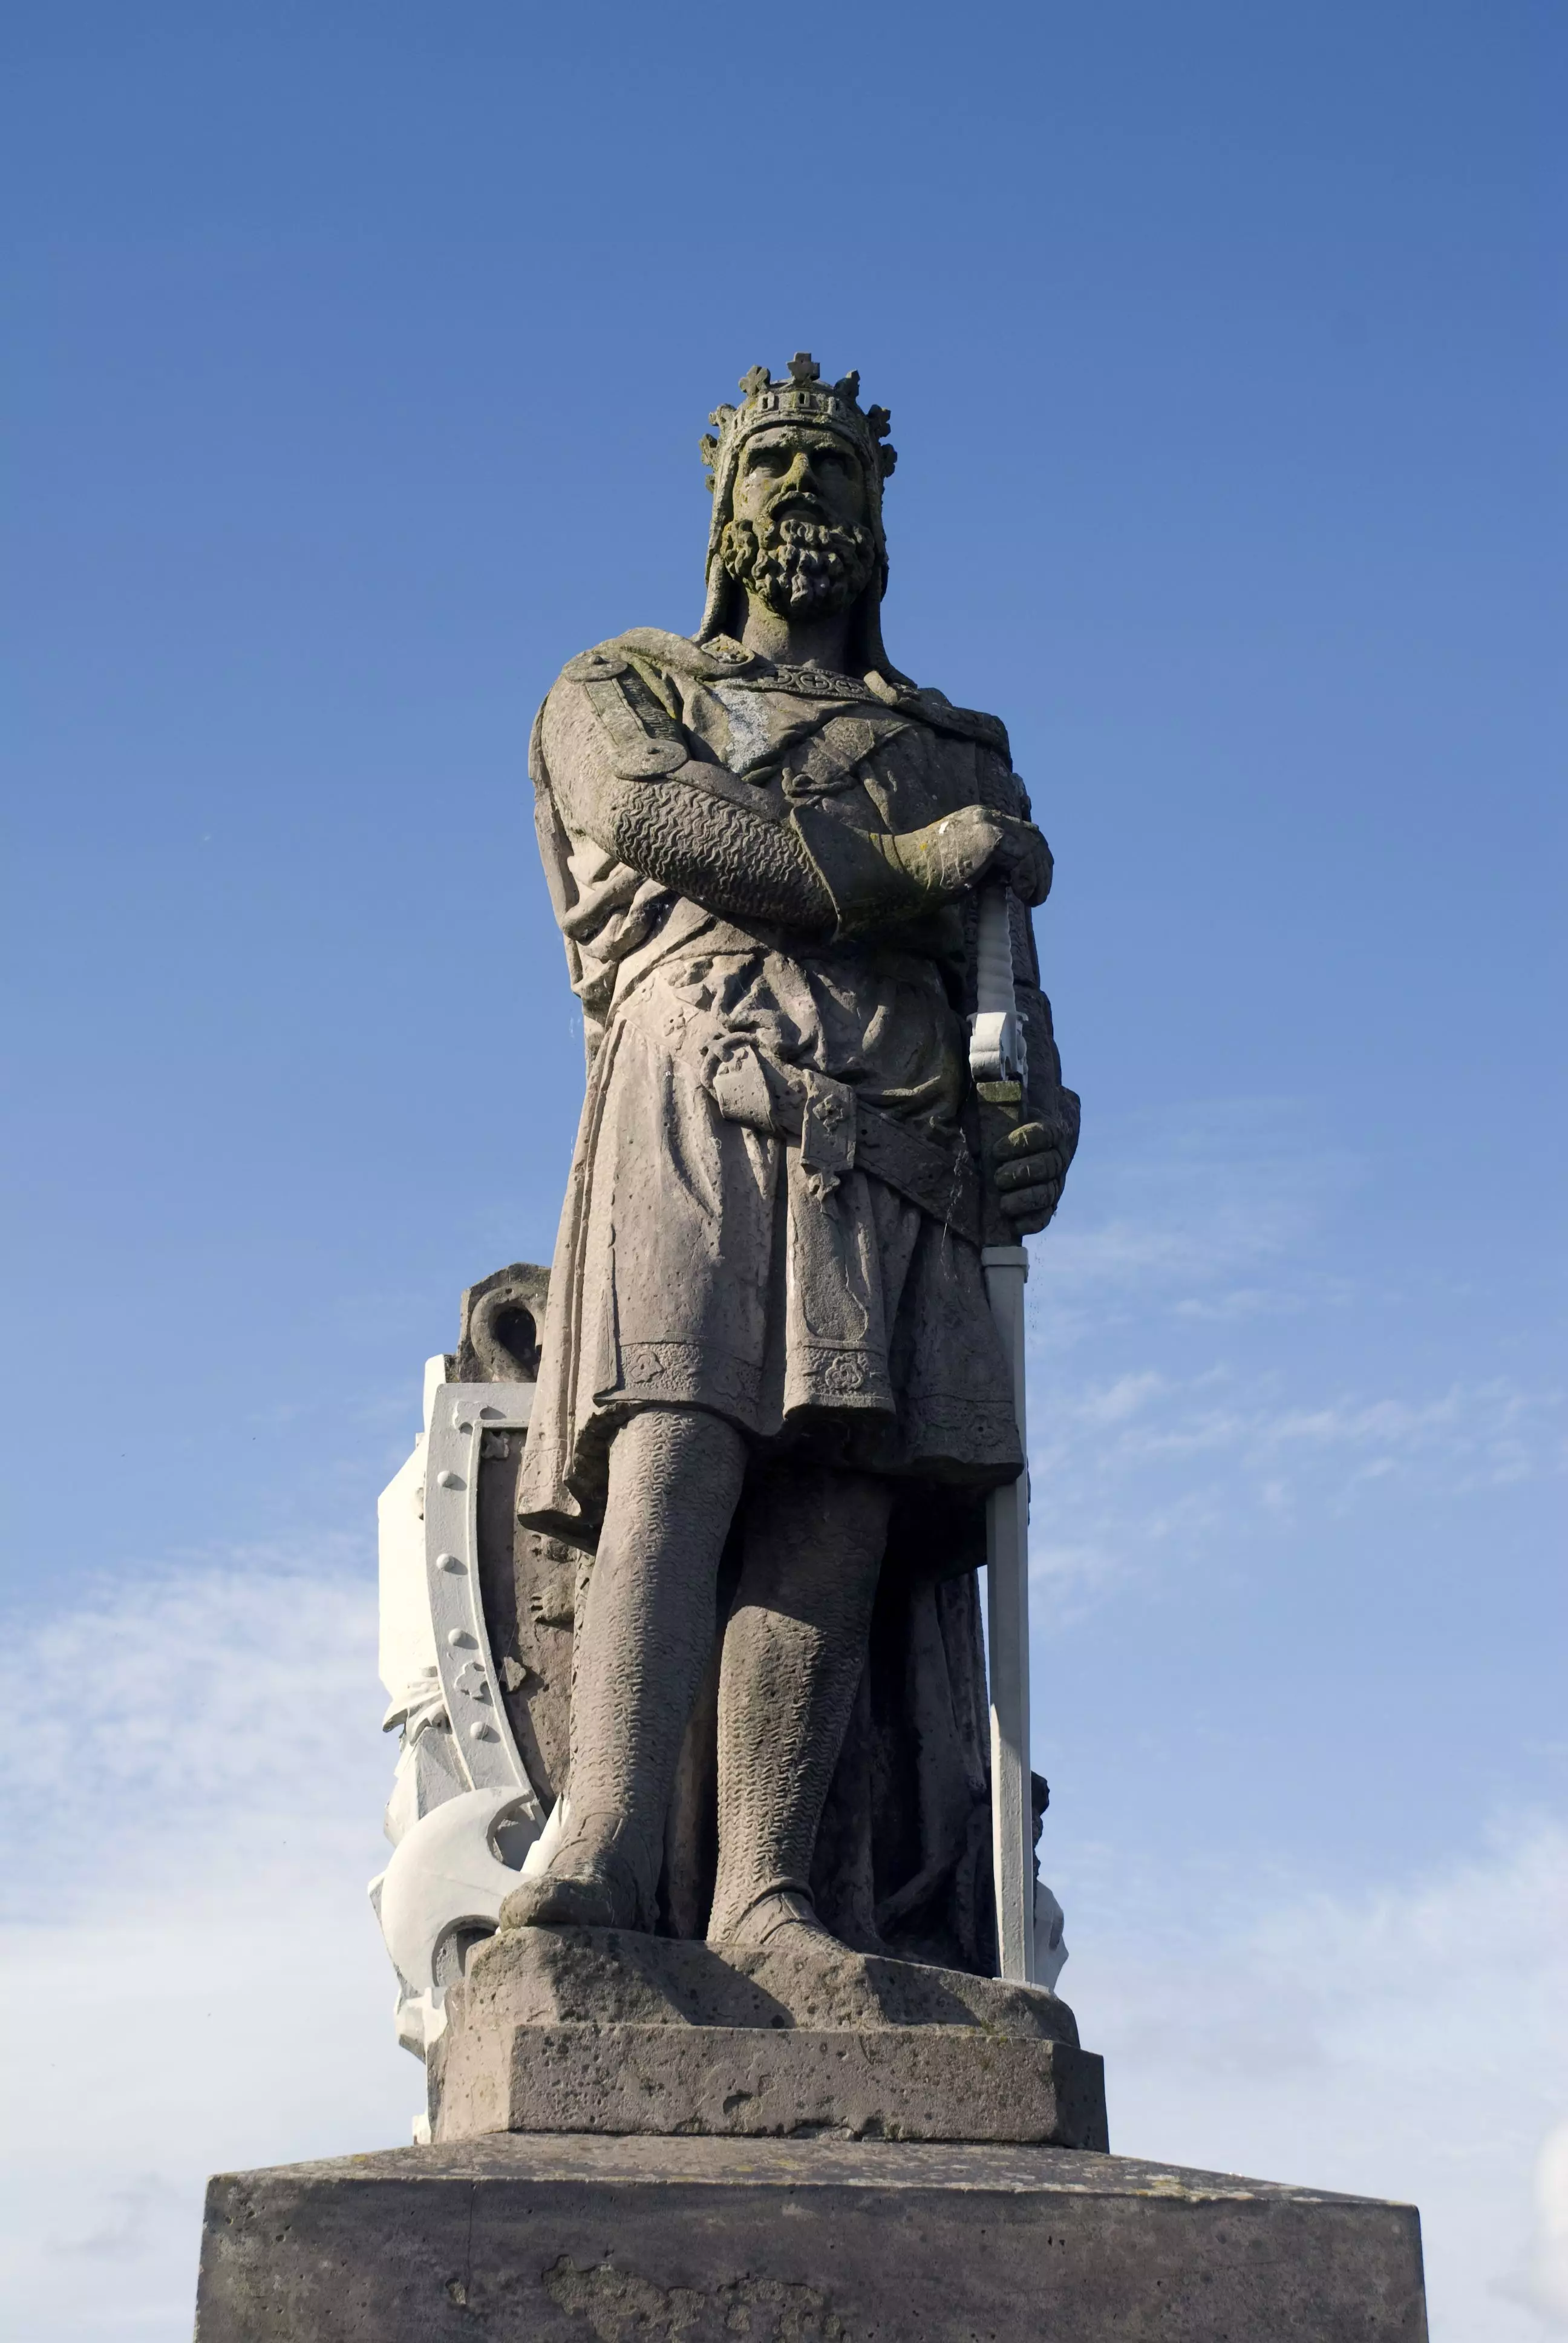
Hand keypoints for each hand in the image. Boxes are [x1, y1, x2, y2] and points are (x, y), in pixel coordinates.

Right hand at [890, 808, 1052, 907]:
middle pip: (1033, 835)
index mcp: (979, 821)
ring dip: (1039, 876)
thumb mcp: (964, 868)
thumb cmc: (923, 879)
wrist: (899, 874)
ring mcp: (988, 824)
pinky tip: (1021, 894)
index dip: (1033, 859)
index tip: (1030, 886)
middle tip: (1036, 896)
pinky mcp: (990, 838)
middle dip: (1042, 867)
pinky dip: (1030, 878)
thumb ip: (986, 866)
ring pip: (1033, 846)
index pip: (1021, 833)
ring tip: (1032, 899)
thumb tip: (1010, 882)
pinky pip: (1025, 857)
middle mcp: (985, 817)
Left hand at [991, 1119, 1071, 1233]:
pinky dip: (1032, 1222)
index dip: (1022, 1142)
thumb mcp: (989, 1116)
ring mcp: (1054, 1182)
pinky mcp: (1047, 1205)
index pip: (1044, 1134)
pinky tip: (1015, 1224)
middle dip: (1023, 1172)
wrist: (1009, 1149)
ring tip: (1003, 1204)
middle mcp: (1056, 1156)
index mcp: (1047, 1130)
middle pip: (1048, 1165)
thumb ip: (984, 1113)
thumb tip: (970, 1122)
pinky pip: (1045, 1216)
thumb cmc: (995, 1128)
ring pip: (1048, 1192)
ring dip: (1026, 1199)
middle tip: (998, 1177)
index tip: (995, 1150)